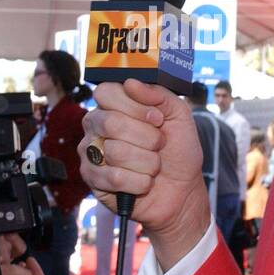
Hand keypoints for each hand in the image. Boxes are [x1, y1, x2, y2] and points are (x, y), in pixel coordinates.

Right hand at [80, 80, 209, 270]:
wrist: (182, 191)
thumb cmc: (178, 151)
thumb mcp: (179, 116)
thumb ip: (159, 94)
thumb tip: (131, 83)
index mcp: (114, 105)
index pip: (107, 92)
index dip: (135, 106)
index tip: (157, 119)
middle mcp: (97, 125)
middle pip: (111, 122)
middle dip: (146, 137)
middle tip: (159, 145)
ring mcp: (91, 151)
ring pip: (115, 151)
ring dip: (147, 162)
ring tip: (154, 166)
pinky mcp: (92, 178)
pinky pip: (113, 177)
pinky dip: (139, 182)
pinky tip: (144, 182)